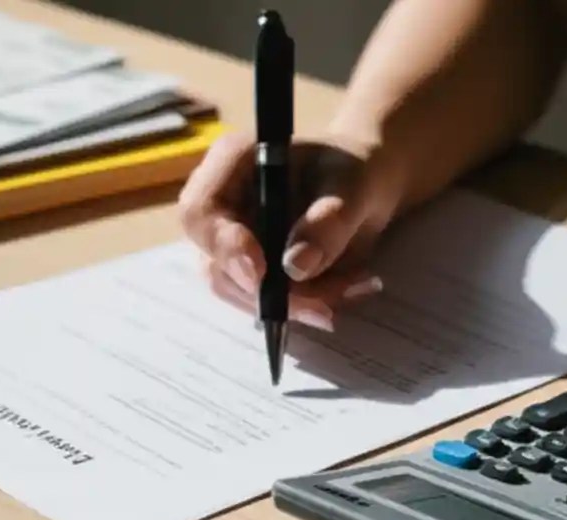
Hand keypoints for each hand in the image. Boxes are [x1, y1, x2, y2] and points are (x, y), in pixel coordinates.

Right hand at [176, 129, 398, 330]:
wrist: (367, 184)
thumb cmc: (356, 170)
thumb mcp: (354, 188)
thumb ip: (328, 223)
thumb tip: (295, 267)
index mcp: (232, 163)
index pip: (200, 212)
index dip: (225, 248)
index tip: (261, 275)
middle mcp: (220, 203)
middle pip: (214, 264)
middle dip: (268, 294)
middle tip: (323, 308)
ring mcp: (230, 240)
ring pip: (239, 291)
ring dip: (294, 304)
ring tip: (352, 286)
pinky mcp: (249, 268)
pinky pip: (263, 302)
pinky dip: (304, 305)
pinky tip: (345, 287)